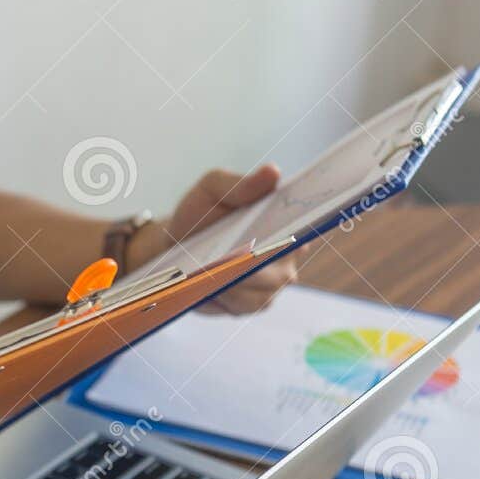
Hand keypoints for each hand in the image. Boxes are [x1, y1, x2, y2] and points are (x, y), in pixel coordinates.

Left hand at [127, 164, 297, 314]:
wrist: (173, 245)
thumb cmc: (200, 213)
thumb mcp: (214, 189)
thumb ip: (241, 184)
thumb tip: (273, 172)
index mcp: (286, 224)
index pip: (306, 229)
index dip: (298, 232)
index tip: (277, 234)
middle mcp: (286, 258)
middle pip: (282, 270)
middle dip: (254, 266)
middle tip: (229, 257)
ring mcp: (270, 285)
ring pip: (263, 292)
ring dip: (235, 284)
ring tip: (211, 271)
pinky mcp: (249, 305)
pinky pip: (244, 306)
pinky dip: (224, 298)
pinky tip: (207, 286)